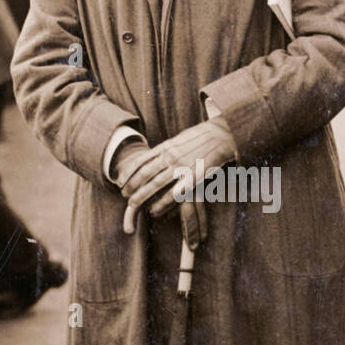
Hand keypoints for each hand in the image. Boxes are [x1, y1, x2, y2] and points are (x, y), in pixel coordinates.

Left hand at [119, 119, 235, 233]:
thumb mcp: (181, 139)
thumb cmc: (204, 137)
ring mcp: (181, 167)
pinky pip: (174, 194)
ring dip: (142, 195)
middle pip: (144, 173)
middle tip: (124, 196)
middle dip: (132, 186)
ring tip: (132, 205)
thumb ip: (168, 148)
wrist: (224, 134)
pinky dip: (163, 203)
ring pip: (155, 184)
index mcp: (167, 147)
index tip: (119, 181)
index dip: (128, 172)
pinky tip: (155, 211)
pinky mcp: (193, 177)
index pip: (141, 160)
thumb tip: (157, 155)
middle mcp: (171, 156)